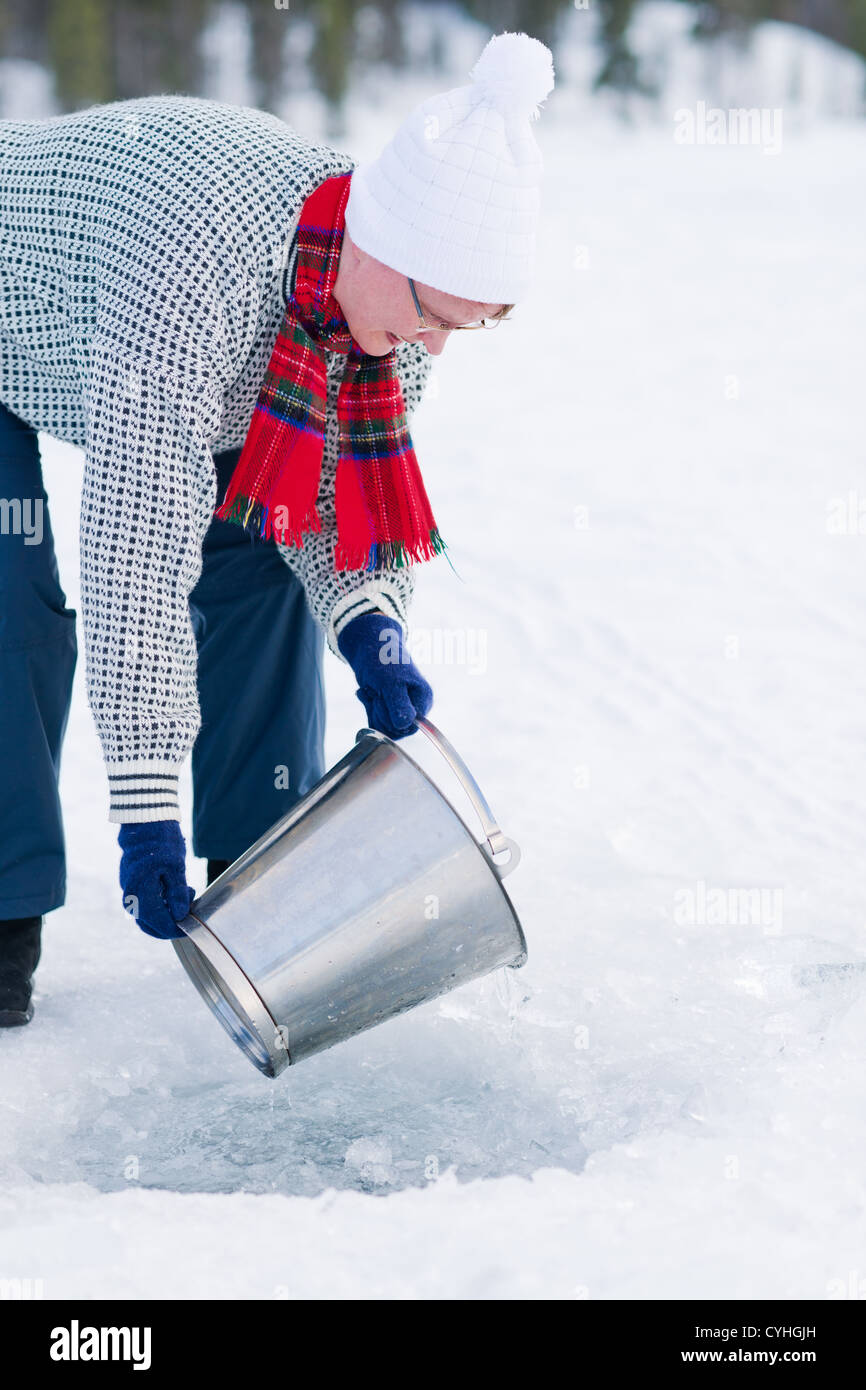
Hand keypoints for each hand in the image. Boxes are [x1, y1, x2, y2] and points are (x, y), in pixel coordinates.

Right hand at [118, 821, 194, 939]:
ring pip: (148, 915)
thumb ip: (177, 893)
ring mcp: (129, 891)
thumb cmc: (161, 842)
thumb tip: (180, 916)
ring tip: (186, 895)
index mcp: (141, 895)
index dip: (177, 930)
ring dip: (167, 913)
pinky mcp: (131, 885)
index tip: (191, 926)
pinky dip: (161, 904)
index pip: (160, 924)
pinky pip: (145, 904)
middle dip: (171, 924)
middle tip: (189, 913)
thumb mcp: (176, 866)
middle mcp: (131, 897)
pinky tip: (175, 890)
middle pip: (150, 925)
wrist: (144, 823)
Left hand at [337, 611, 432, 739]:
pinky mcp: (389, 708)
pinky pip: (377, 722)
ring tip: (371, 690)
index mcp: (423, 699)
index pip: (411, 726)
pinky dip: (368, 708)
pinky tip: (366, 693)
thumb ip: (399, 706)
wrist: (368, 646)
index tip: (382, 698)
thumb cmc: (383, 660)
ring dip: (372, 709)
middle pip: (397, 729)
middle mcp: (415, 706)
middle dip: (380, 712)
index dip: (392, 718)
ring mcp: (401, 707)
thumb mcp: (390, 683)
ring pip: (386, 727)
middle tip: (376, 691)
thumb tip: (404, 726)